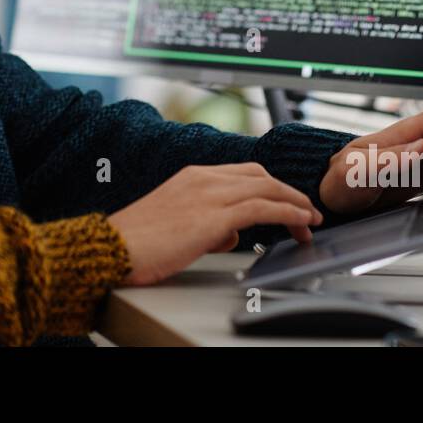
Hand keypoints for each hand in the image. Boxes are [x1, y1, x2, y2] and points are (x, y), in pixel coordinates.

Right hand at [106, 163, 321, 286]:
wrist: (112, 249)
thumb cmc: (137, 244)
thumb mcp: (176, 226)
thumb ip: (207, 224)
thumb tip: (230, 234)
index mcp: (192, 176)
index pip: (244, 173)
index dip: (271, 186)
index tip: (286, 202)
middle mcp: (203, 178)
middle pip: (260, 175)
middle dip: (288, 193)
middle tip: (306, 213)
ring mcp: (209, 194)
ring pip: (267, 188)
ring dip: (295, 203)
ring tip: (311, 221)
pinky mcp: (214, 216)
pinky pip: (263, 208)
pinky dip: (288, 212)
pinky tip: (301, 222)